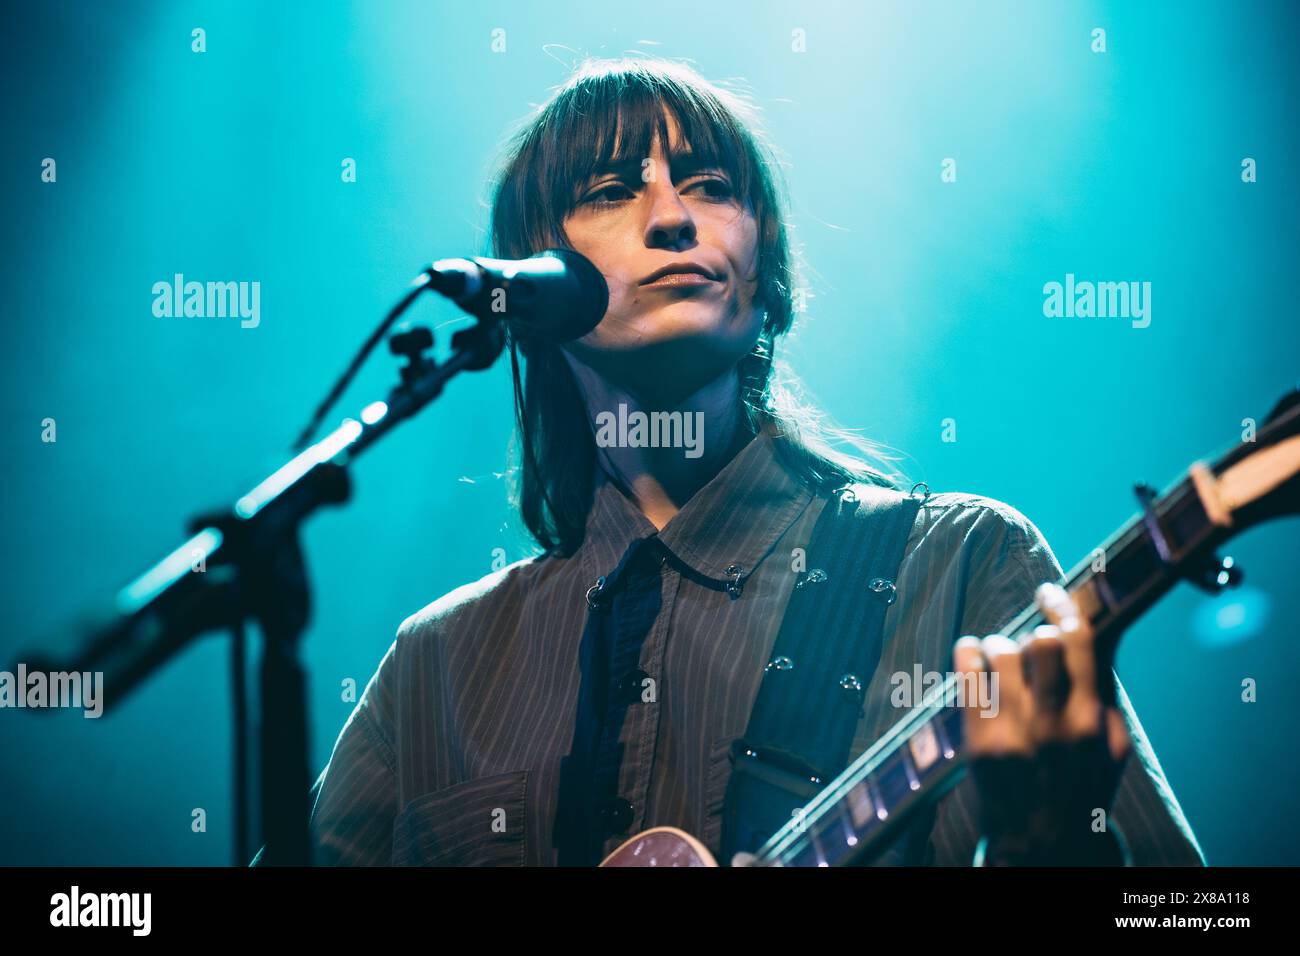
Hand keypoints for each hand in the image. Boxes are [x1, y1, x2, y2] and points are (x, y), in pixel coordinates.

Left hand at [953, 582, 1131, 864]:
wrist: (1044, 843)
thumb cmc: (1079, 785)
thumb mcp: (1110, 745)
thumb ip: (1101, 691)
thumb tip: (1086, 633)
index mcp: (1093, 720)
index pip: (1080, 641)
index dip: (1063, 606)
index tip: (1051, 592)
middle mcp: (1055, 724)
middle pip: (1040, 641)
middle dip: (1033, 633)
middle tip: (1029, 645)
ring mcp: (1015, 733)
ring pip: (1001, 649)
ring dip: (1000, 645)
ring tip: (1002, 662)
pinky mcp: (981, 742)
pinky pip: (967, 671)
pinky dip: (968, 651)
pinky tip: (972, 655)